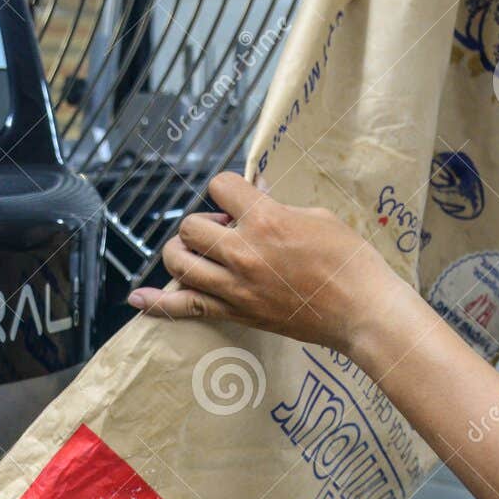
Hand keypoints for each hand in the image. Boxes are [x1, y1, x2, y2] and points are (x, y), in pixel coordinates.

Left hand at [126, 172, 403, 354]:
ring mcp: (235, 286)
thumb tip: (254, 193)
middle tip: (225, 232)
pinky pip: (184, 307)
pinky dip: (158, 303)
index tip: (238, 199)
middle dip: (203, 224)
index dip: (227, 189)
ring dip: (183, 252)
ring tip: (199, 253)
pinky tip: (139, 299)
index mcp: (265, 220)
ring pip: (179, 262)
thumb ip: (276, 206)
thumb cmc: (347, 261)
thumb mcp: (315, 216)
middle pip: (190, 227)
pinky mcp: (235, 312)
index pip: (219, 186)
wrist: (359, 309)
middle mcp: (242, 252)